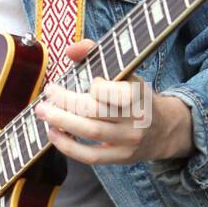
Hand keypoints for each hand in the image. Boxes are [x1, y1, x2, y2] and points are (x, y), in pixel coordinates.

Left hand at [33, 38, 191, 166]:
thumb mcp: (126, 74)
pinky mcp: (120, 157)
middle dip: (66, 102)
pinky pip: (91, 156)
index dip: (97, 87)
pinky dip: (68, 146)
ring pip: (92, 132)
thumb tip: (71, 49)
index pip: (116, 91)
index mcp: (139, 93)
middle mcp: (136, 117)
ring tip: (43, 112)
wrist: (164, 129)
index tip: (86, 81)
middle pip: (97, 111)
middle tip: (48, 94)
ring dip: (62, 122)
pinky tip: (53, 134)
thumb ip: (97, 55)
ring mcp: (129, 140)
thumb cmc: (136, 97)